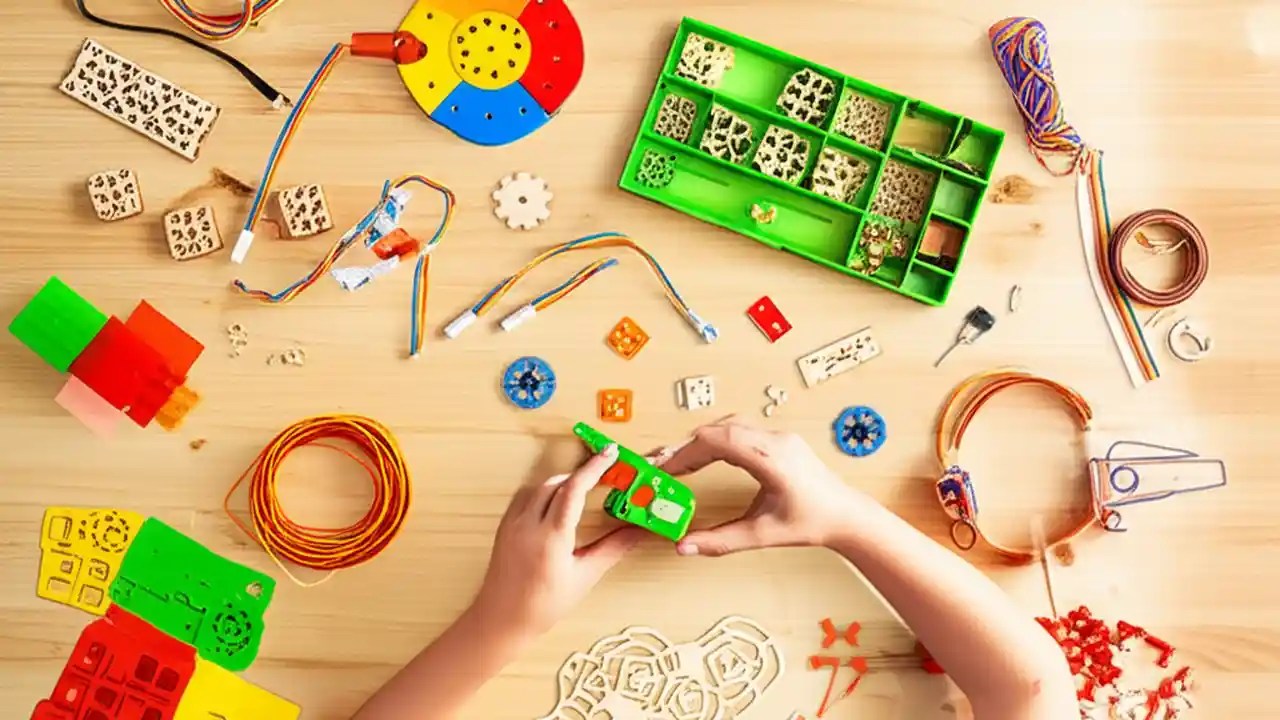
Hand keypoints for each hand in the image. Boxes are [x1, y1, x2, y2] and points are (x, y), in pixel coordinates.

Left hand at [471, 444, 647, 637]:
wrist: (502, 620)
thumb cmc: (543, 605)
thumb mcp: (584, 577)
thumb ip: (613, 548)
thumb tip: (639, 531)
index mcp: (550, 538)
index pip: (574, 490)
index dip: (593, 469)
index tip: (610, 454)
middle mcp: (528, 525)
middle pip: (557, 484)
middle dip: (581, 475)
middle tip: (604, 473)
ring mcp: (512, 524)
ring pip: (539, 487)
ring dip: (562, 482)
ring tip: (583, 487)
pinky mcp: (504, 526)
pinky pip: (525, 497)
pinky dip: (544, 492)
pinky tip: (556, 501)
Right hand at [657, 418, 866, 556]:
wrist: (847, 515)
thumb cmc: (812, 523)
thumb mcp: (763, 535)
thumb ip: (720, 541)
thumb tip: (684, 546)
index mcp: (771, 458)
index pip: (717, 441)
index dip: (686, 453)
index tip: (665, 469)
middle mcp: (775, 440)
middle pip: (719, 429)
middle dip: (688, 447)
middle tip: (663, 466)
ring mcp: (779, 437)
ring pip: (729, 426)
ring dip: (702, 442)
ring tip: (680, 464)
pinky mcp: (781, 441)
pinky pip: (742, 430)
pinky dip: (718, 441)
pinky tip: (706, 458)